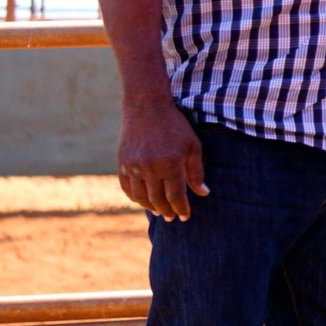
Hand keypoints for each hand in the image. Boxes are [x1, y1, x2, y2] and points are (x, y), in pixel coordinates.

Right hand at [118, 100, 207, 220]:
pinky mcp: (122, 163)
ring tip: (159, 212)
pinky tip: (144, 201)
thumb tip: (203, 193)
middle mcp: (150, 167)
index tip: (185, 217)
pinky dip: (135, 197)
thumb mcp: (193, 145)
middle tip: (172, 218)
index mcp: (170, 163)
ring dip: (151, 207)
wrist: (147, 107)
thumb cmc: (175, 126)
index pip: (176, 195)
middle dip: (167, 211)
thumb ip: (196, 171)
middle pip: (158, 199)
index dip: (181, 208)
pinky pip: (127, 188)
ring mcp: (133, 166)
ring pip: (141, 196)